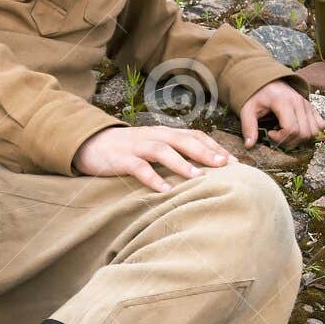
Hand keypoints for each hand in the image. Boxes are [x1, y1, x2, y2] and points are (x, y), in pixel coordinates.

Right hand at [72, 124, 237, 192]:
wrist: (90, 143)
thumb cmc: (127, 149)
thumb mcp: (152, 147)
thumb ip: (173, 153)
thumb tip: (201, 168)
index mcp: (164, 133)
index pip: (194, 136)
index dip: (214, 147)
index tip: (234, 162)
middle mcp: (154, 136)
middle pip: (183, 140)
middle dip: (205, 152)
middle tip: (225, 165)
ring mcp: (137, 147)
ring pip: (163, 150)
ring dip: (181, 163)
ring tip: (198, 176)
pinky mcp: (121, 159)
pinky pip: (139, 168)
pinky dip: (152, 178)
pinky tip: (164, 190)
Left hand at [239, 81, 324, 149]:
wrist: (267, 80)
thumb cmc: (257, 95)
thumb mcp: (247, 109)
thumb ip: (248, 127)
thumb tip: (249, 146)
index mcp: (283, 102)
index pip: (291, 129)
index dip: (280, 138)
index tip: (269, 133)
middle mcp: (299, 102)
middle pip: (303, 133)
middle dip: (289, 141)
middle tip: (277, 136)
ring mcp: (307, 105)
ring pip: (313, 132)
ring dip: (300, 139)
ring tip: (286, 133)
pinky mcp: (312, 107)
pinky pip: (320, 125)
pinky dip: (310, 132)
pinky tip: (296, 129)